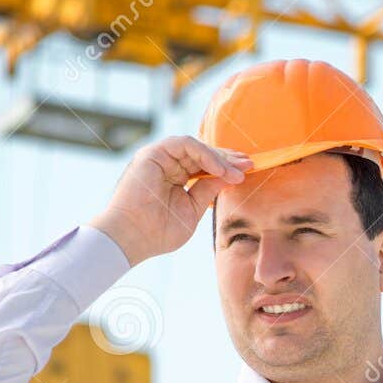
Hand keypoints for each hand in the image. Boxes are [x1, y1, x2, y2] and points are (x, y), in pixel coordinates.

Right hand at [87, 135, 252, 266]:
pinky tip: (221, 170)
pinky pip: (185, 144)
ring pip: (196, 147)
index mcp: (175, 179)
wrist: (132, 238)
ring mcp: (159, 158)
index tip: (247, 172)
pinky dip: (205, 154)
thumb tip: (231, 177)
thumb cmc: (158, 232)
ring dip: (220, 158)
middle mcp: (166, 165)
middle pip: (202, 154)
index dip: (226, 168)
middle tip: (250, 164)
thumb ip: (208, 191)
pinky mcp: (152, 153)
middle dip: (228, 159)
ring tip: (238, 171)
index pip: (204, 167)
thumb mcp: (193, 209)